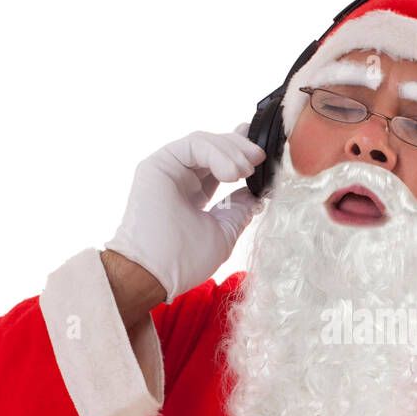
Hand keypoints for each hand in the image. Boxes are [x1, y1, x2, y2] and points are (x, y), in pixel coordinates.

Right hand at [104, 123, 266, 302]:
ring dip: (232, 151)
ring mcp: (168, 169)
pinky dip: (217, 152)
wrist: (154, 273)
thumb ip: (239, 209)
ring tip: (246, 170)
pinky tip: (232, 172)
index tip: (262, 156)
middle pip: (214, 147)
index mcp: (193, 191)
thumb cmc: (183, 260)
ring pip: (205, 142)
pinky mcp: (158, 164)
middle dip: (241, 148)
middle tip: (260, 157)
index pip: (219, 163)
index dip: (241, 153)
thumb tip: (257, 193)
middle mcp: (180, 176)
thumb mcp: (223, 232)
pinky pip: (193, 145)